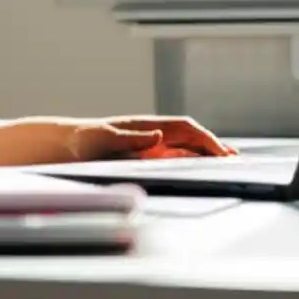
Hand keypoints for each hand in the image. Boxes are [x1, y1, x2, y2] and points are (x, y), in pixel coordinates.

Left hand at [66, 116, 236, 161]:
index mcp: (146, 126)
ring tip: (229, 165)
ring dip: (206, 156)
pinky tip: (203, 171)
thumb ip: (130, 138)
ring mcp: (150, 146)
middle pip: (191, 138)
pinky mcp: (145, 158)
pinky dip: (192, 164)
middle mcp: (152, 135)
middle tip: (235, 160)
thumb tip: (160, 135)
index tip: (220, 151)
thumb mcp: (103, 138)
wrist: (64, 146)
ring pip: (186, 150)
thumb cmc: (82, 141)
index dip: (204, 138)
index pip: (184, 128)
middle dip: (213, 147)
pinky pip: (174, 161)